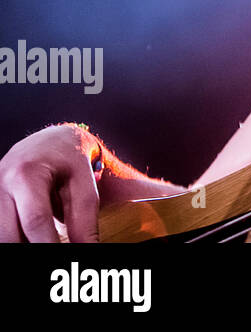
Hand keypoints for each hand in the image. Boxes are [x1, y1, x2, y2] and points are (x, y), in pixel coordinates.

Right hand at [0, 124, 102, 242]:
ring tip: (47, 239)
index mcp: (26, 173)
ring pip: (1, 236)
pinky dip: (15, 238)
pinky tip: (31, 237)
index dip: (49, 245)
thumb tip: (87, 251)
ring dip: (22, 243)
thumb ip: (85, 221)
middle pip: (8, 235)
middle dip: (30, 250)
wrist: (50, 143)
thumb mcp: (85, 185)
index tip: (64, 262)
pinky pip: (0, 231)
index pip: (35, 220)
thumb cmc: (70, 163)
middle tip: (55, 253)